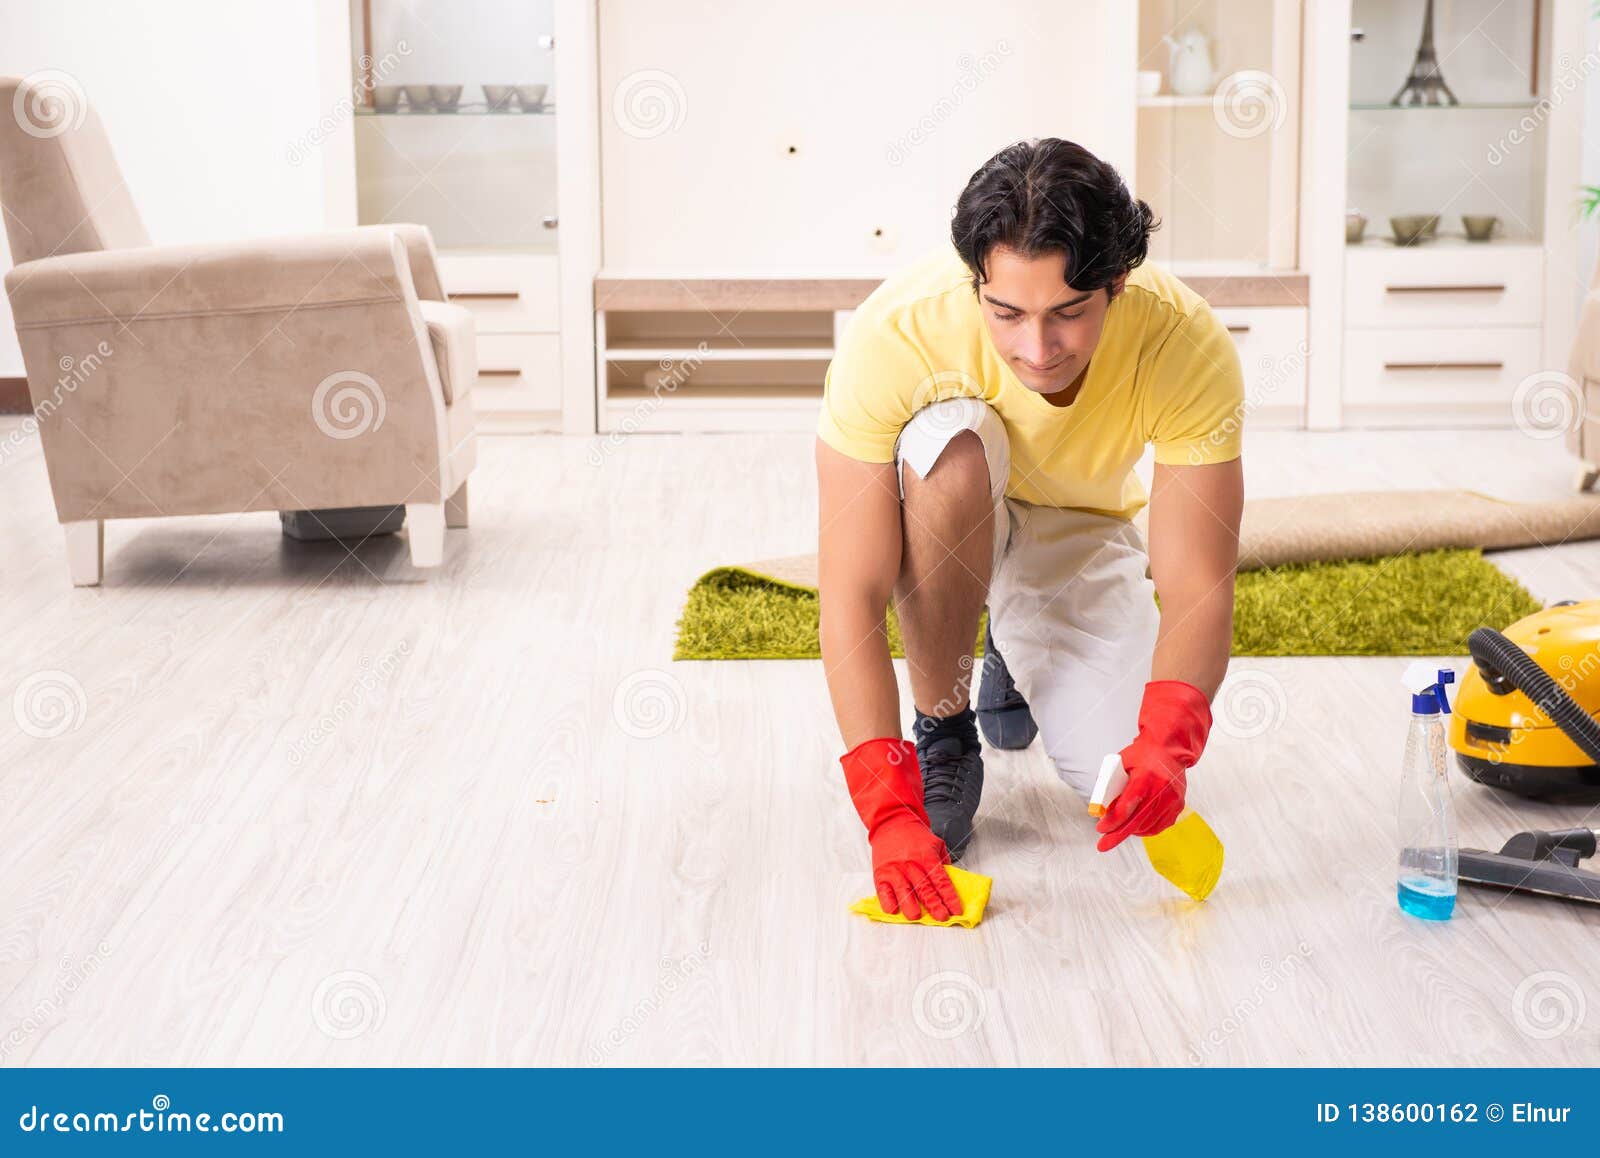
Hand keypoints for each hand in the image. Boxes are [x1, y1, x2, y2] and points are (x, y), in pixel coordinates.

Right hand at [870, 814, 959, 920]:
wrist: (891, 823)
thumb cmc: (914, 836)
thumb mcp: (935, 843)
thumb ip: (943, 862)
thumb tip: (951, 881)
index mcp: (928, 857)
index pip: (941, 881)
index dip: (949, 897)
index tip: (956, 910)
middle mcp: (912, 864)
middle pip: (925, 888)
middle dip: (934, 905)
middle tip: (941, 918)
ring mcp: (895, 870)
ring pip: (904, 890)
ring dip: (910, 905)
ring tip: (916, 916)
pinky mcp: (881, 874)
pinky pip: (883, 891)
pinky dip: (888, 901)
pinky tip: (893, 910)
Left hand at [1096, 680, 1211, 851]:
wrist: (1169, 749)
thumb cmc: (1142, 755)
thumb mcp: (1121, 764)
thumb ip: (1111, 785)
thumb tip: (1100, 809)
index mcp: (1145, 777)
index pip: (1127, 806)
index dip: (1112, 821)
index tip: (1100, 828)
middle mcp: (1161, 790)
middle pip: (1136, 821)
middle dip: (1117, 835)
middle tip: (1103, 845)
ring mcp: (1172, 800)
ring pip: (1147, 827)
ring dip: (1130, 831)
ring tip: (1119, 829)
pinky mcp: (1178, 806)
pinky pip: (1160, 826)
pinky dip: (1146, 829)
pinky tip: (1137, 826)